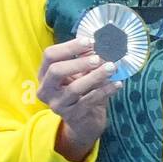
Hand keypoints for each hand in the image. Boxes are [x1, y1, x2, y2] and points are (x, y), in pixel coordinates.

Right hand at [37, 36, 122, 161]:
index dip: (69, 46)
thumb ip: (86, 58)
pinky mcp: (72, 116)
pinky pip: (89, 101)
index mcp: (45, 74)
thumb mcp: (81, 72)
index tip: (89, 41)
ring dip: (95, 76)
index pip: (50, 55)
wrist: (85, 120)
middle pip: (56, 71)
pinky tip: (117, 84)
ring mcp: (57, 104)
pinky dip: (105, 91)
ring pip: (74, 88)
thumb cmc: (83, 90)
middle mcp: (46, 90)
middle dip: (79, 62)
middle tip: (99, 57)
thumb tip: (100, 41)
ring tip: (112, 67)